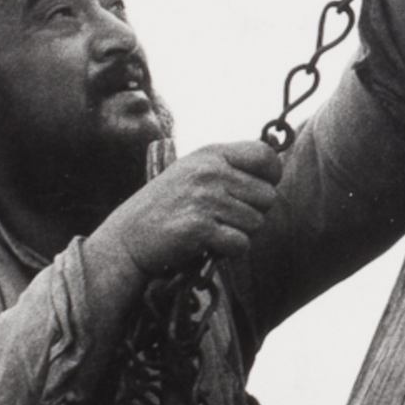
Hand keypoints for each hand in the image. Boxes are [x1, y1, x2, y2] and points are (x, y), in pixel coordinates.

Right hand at [94, 140, 283, 278]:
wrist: (128, 238)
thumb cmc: (166, 206)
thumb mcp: (193, 172)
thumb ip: (229, 168)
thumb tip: (276, 168)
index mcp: (211, 154)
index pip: (266, 156)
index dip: (271, 176)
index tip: (257, 190)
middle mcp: (210, 172)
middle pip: (268, 196)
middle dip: (253, 212)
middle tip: (225, 219)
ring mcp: (205, 199)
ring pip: (256, 222)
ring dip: (239, 233)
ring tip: (211, 230)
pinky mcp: (200, 228)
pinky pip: (241, 243)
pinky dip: (230, 250)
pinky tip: (208, 245)